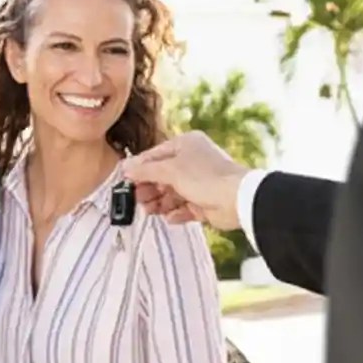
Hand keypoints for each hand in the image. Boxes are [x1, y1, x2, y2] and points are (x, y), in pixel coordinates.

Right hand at [122, 131, 249, 230]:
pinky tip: (170, 217)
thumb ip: (146, 170)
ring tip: (151, 211)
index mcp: (186, 145)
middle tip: (138, 200)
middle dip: (150, 189)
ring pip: (172, 193)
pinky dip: (176, 212)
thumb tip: (125, 168)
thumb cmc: (205, 177)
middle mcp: (193, 161)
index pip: (155, 155)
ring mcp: (200, 182)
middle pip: (162, 175)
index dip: (140, 169)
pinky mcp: (205, 202)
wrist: (237, 199)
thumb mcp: (170, 170)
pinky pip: (185, 207)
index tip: (126, 181)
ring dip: (160, 202)